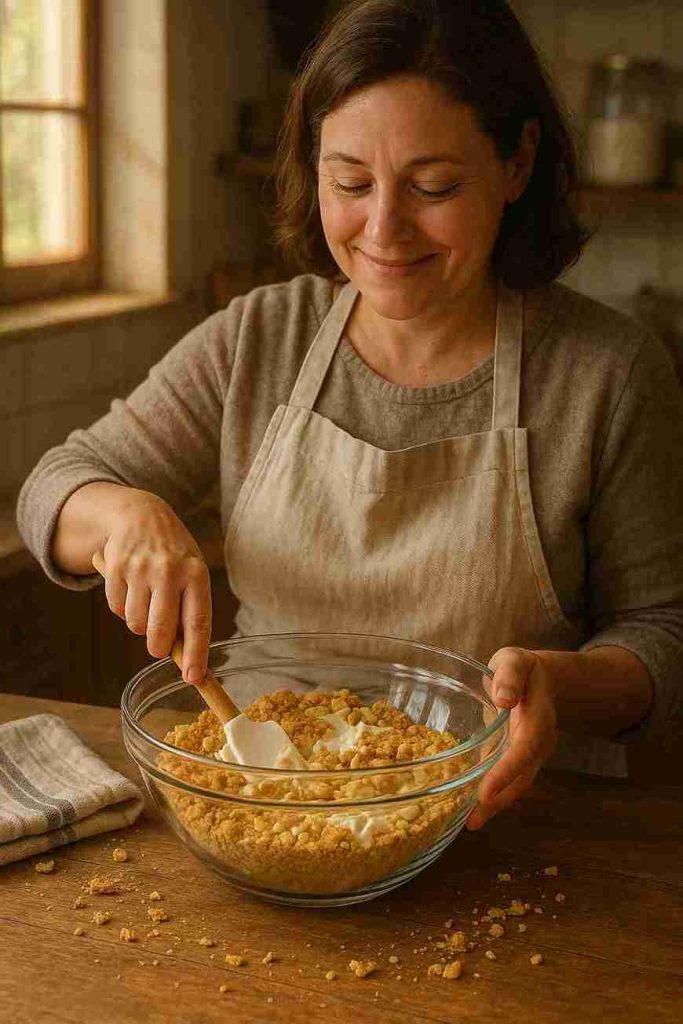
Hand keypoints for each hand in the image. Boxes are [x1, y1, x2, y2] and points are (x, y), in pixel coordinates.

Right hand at [97, 490, 211, 684]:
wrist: (141, 514)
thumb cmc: (174, 553)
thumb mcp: (192, 571)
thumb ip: (190, 608)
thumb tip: (187, 656)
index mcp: (196, 574)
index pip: (198, 623)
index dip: (196, 654)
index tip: (194, 678)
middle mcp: (169, 571)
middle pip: (160, 631)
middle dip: (159, 647)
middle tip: (159, 645)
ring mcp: (140, 569)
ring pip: (135, 624)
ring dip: (139, 624)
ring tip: (147, 601)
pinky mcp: (115, 568)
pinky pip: (116, 608)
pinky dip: (122, 607)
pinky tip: (131, 588)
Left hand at [465, 647, 556, 830]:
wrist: (542, 679)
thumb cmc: (523, 668)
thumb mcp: (516, 660)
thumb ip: (510, 675)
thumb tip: (504, 699)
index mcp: (538, 718)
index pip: (524, 749)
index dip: (506, 772)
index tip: (485, 792)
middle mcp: (538, 742)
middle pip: (523, 776)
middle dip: (500, 799)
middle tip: (474, 819)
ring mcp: (531, 753)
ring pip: (517, 784)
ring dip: (496, 804)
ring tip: (471, 821)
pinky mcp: (519, 758)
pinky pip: (509, 780)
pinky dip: (493, 796)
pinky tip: (472, 808)